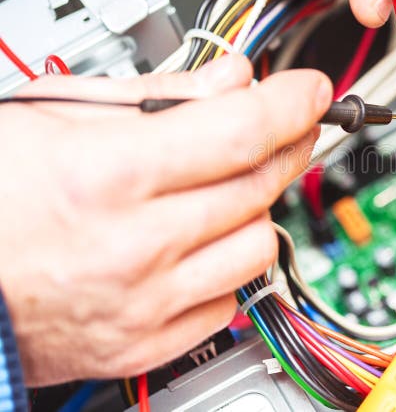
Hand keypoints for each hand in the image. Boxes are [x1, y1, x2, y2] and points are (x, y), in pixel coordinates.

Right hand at [0, 56, 331, 384]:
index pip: (241, 131)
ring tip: (224, 188)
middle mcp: (132, 246)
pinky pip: (228, 301)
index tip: (312, 92)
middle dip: (288, 143)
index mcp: (106, 175)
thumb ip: (157, 96)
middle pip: (259, 184)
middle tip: (288, 125)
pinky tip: (197, 243)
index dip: (292, 103)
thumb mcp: (55, 115)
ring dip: (256, 207)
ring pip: (258, 245)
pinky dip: (226, 266)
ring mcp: (142, 303)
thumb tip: (229, 80)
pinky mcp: (142, 344)